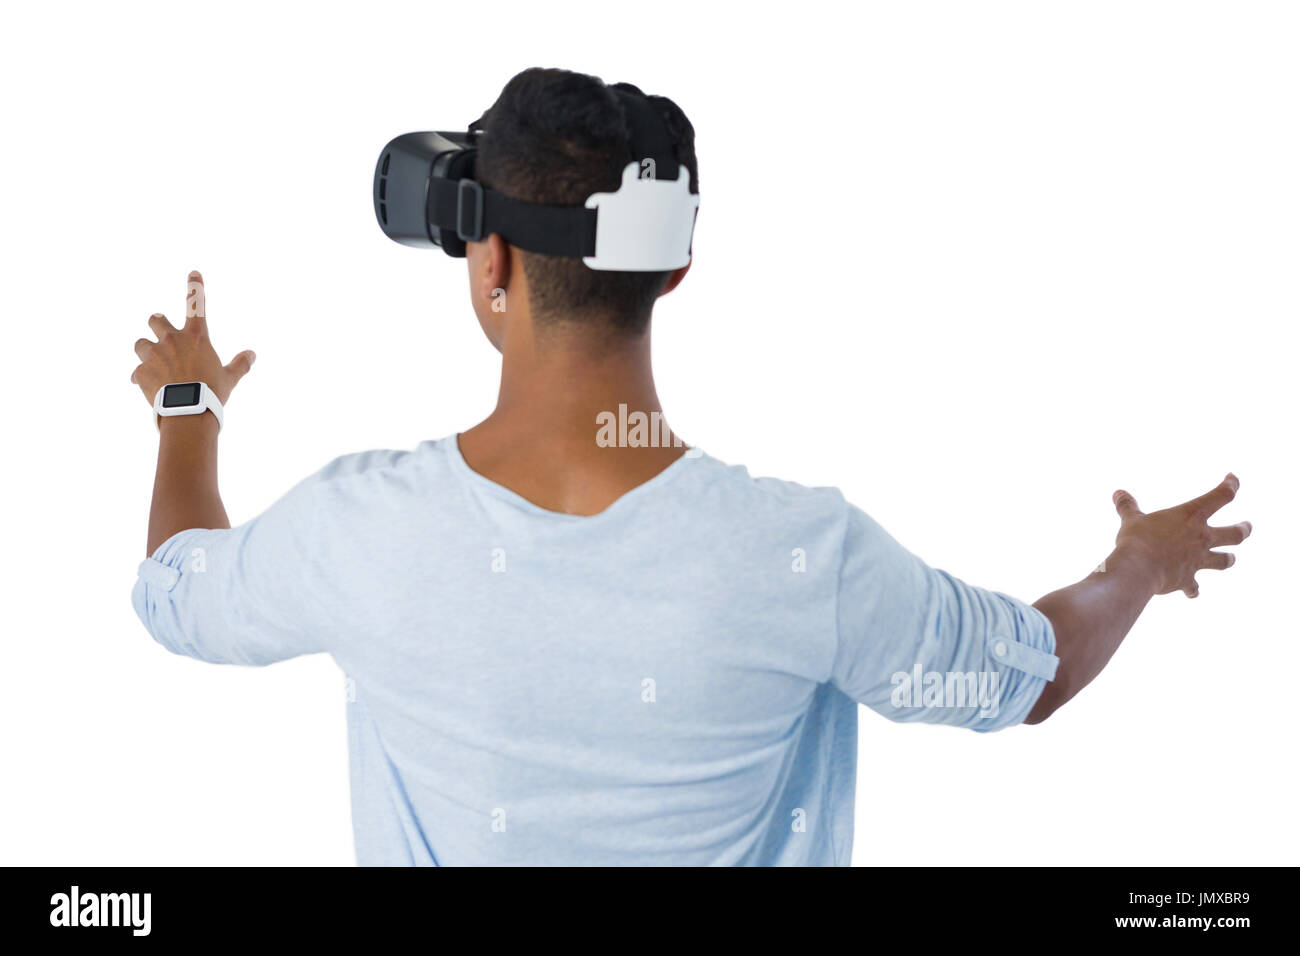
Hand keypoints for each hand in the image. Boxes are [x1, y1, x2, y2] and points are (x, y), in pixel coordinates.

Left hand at [131, 270, 254, 406]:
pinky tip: (144, 386)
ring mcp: (154, 355)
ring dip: (145, 350)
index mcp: (196, 337)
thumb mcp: (230, 378)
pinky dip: (140, 377)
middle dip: (157, 323)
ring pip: (140, 343)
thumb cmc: (212, 393)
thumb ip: (240, 364)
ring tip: (151, 362)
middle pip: (156, 320)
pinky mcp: (140, 372)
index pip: (196, 304)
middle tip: (159, 328)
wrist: (188, 412)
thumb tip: (252, 354)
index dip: (196, 286)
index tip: (193, 272)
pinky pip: (136, 371)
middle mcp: (172, 340)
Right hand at [1111, 475, 1251, 597]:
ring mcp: (1198, 560)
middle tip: (1248, 526)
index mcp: (1191, 515)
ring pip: (1224, 561)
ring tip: (1231, 558)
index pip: (1221, 496)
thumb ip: (1127, 506)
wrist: (1138, 569)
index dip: (1231, 485)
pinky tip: (1192, 592)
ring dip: (1228, 559)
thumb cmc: (1137, 539)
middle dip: (1244, 529)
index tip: (1232, 479)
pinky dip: (1193, 589)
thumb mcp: (1131, 519)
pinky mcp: (1187, 579)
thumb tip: (1118, 493)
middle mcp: (1202, 537)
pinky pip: (1194, 587)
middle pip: (1235, 534)